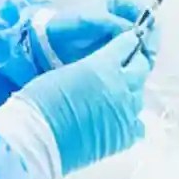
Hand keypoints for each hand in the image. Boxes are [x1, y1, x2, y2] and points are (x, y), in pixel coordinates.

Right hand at [14, 32, 153, 175]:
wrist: (38, 138)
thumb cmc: (42, 101)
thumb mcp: (66, 71)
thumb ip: (90, 67)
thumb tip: (98, 70)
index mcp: (104, 65)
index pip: (128, 44)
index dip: (128, 41)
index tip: (127, 40)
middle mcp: (121, 86)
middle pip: (141, 67)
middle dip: (136, 61)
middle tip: (128, 62)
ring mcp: (126, 113)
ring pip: (140, 95)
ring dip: (132, 90)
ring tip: (118, 93)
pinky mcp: (124, 137)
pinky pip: (137, 124)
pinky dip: (131, 119)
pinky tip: (118, 119)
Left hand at [15, 0, 159, 69]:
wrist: (51, 40)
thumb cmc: (71, 23)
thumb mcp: (93, 20)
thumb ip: (116, 25)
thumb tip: (137, 34)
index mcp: (121, 5)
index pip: (145, 12)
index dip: (150, 24)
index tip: (148, 37)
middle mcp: (124, 20)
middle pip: (146, 31)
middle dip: (148, 43)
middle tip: (146, 55)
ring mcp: (121, 38)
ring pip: (141, 46)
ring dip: (142, 55)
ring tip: (138, 64)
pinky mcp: (116, 54)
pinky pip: (131, 58)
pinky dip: (133, 63)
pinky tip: (132, 70)